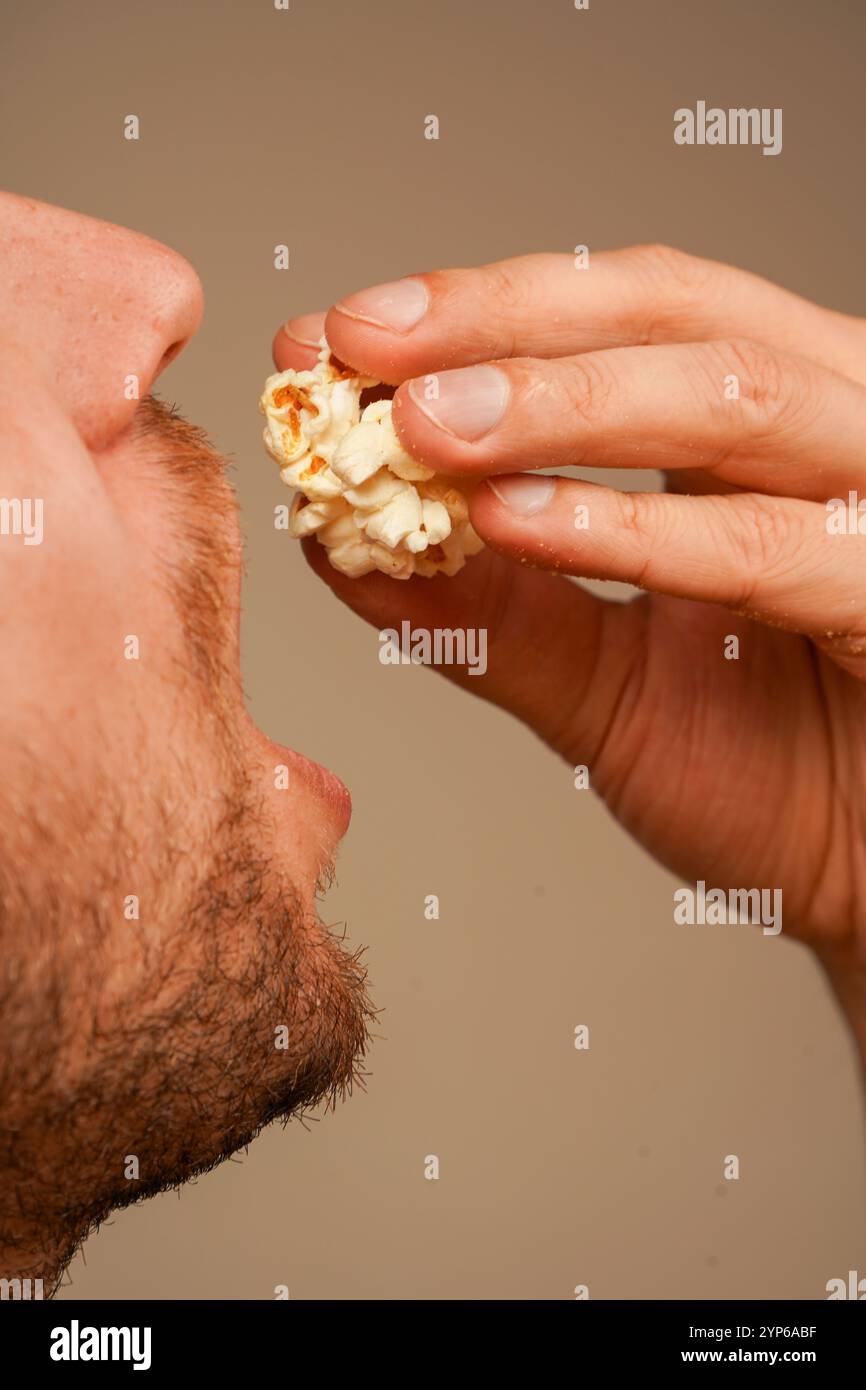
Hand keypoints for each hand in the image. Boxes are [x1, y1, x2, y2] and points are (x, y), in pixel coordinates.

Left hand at [272, 246, 865, 1059]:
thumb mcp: (600, 684)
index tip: (339, 336)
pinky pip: (772, 549)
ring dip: (561, 404)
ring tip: (421, 427)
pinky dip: (639, 529)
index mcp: (758, 432)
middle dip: (504, 324)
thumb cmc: (770, 779)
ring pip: (731, 397)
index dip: (479, 311)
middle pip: (675, 312)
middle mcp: (833, 429)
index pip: (619, 316)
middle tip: (363, 349)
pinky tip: (518, 523)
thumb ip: (486, 610)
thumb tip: (335, 538)